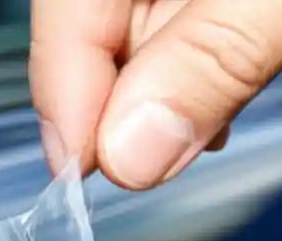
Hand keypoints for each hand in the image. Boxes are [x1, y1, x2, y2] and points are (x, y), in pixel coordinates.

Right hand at [30, 0, 281, 188]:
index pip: (61, 18)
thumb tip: (135, 153)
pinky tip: (220, 86)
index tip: (94, 182)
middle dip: (120, 104)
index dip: (71, 106)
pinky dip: (196, 53)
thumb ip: (217, 56)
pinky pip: (179, 8)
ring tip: (198, 128)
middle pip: (94, 23)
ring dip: (162, 88)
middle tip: (152, 168)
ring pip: (137, 22)